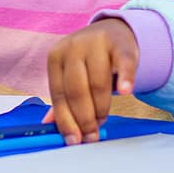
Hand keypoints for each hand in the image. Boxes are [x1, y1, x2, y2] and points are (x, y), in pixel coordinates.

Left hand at [46, 19, 139, 144]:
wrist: (113, 31)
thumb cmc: (89, 61)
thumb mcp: (71, 75)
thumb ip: (62, 98)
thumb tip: (48, 125)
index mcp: (56, 57)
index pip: (59, 94)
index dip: (66, 120)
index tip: (74, 140)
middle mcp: (73, 47)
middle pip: (77, 90)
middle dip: (84, 118)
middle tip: (91, 136)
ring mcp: (97, 43)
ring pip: (98, 82)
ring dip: (101, 108)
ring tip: (103, 120)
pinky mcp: (121, 44)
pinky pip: (123, 64)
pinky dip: (125, 78)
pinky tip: (125, 92)